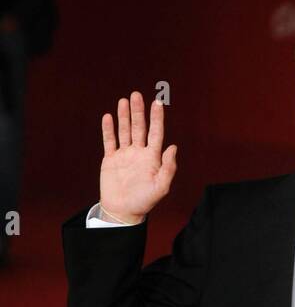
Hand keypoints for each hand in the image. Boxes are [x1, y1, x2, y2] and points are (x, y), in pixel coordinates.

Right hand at [100, 92, 176, 222]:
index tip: (157, 103)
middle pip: (139, 128)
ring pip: (124, 131)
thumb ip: (168, 168)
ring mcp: (124, 155)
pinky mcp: (111, 159)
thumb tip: (173, 147)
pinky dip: (108, 129)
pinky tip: (108, 117)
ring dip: (124, 116)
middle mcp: (139, 153)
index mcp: (152, 158)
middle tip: (136, 95)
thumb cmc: (144, 202)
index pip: (156, 133)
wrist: (123, 212)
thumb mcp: (160, 187)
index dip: (157, 118)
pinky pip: (109, 141)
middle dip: (138, 112)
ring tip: (124, 101)